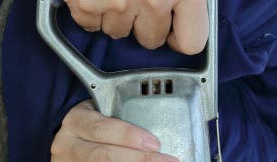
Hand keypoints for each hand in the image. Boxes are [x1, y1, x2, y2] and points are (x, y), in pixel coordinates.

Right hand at [65, 0, 208, 54]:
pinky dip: (89, 10)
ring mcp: (116, 3)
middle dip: (145, 24)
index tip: (174, 32)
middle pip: (151, 41)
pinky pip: (89, 23)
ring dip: (116, 15)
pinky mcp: (84, 3)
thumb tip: (188, 22)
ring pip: (118, 32)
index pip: (191, 42)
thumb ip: (185, 0)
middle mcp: (151, 0)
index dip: (181, 37)